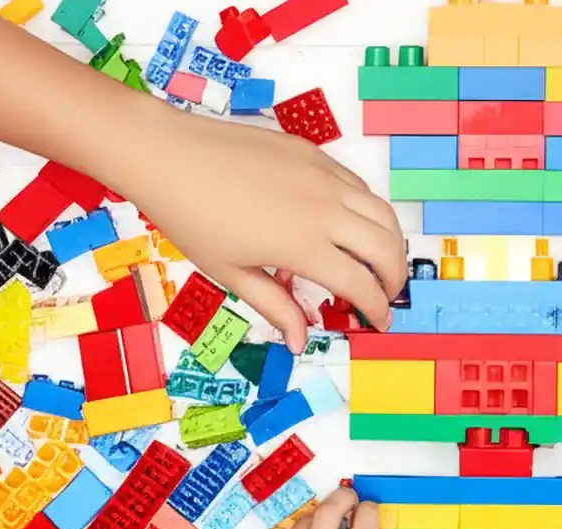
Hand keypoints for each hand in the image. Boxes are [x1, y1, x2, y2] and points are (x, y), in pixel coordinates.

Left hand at [126, 109, 406, 353]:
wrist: (168, 156)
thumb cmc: (191, 218)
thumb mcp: (232, 273)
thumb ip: (276, 306)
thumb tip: (299, 341)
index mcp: (303, 246)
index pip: (361, 284)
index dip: (376, 308)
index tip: (377, 322)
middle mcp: (324, 209)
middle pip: (386, 248)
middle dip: (393, 278)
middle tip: (385, 295)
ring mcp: (322, 176)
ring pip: (381, 212)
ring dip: (390, 242)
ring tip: (379, 261)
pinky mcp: (314, 154)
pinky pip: (358, 185)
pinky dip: (367, 210)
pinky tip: (352, 224)